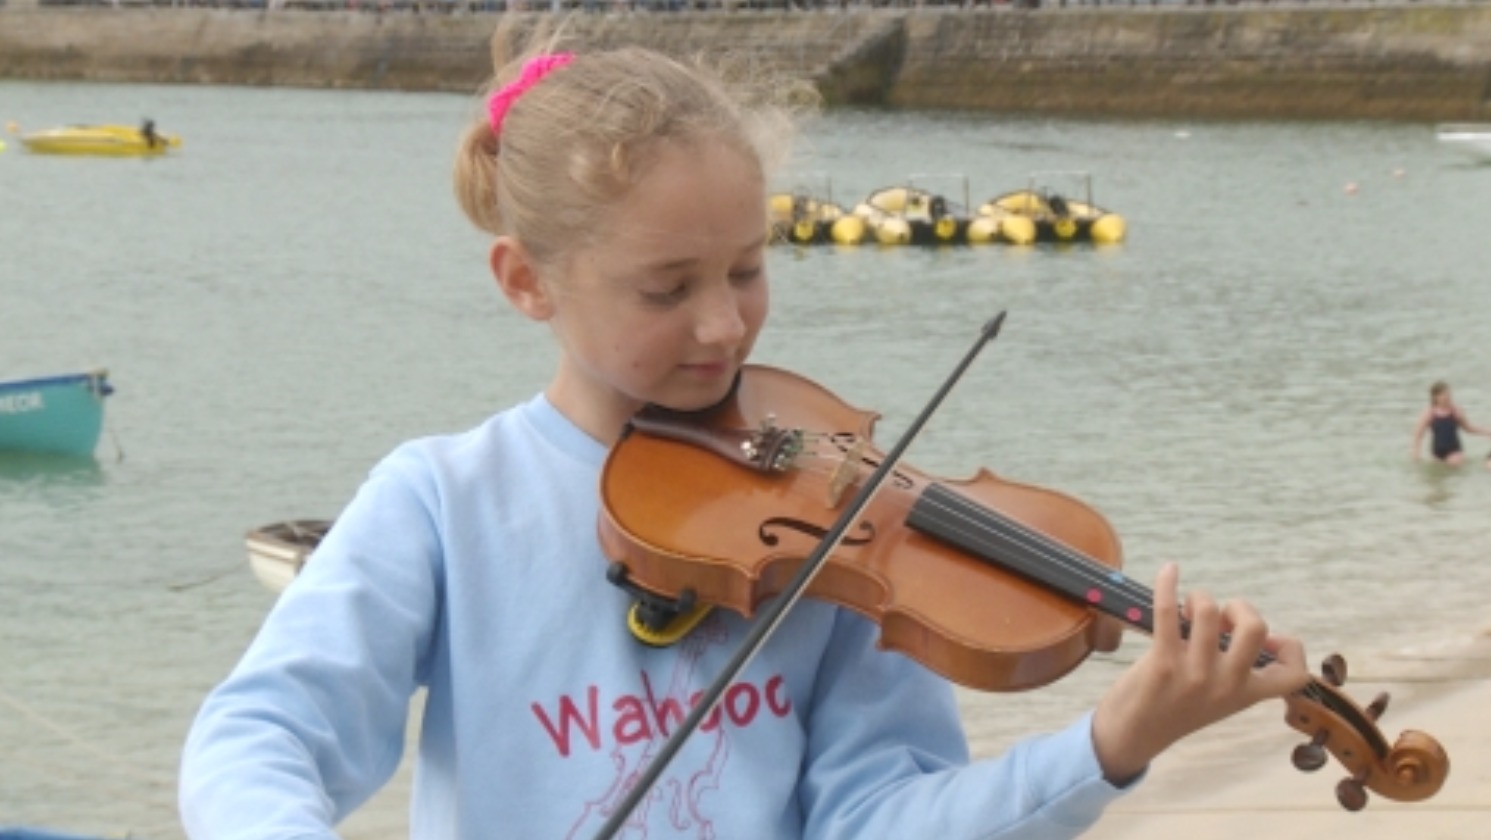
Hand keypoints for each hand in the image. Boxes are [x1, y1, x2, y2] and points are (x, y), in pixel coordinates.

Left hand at [1090, 563, 1309, 783]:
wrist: (1133, 737)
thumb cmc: (1174, 710)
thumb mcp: (1217, 698)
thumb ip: (1233, 668)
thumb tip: (1236, 623)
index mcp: (1246, 695)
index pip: (1294, 675)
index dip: (1291, 647)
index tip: (1270, 639)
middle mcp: (1226, 685)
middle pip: (1254, 627)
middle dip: (1240, 607)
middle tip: (1219, 618)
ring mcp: (1195, 674)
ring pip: (1208, 612)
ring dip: (1199, 598)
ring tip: (1186, 610)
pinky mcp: (1162, 663)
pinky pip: (1167, 612)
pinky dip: (1167, 584)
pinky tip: (1169, 570)